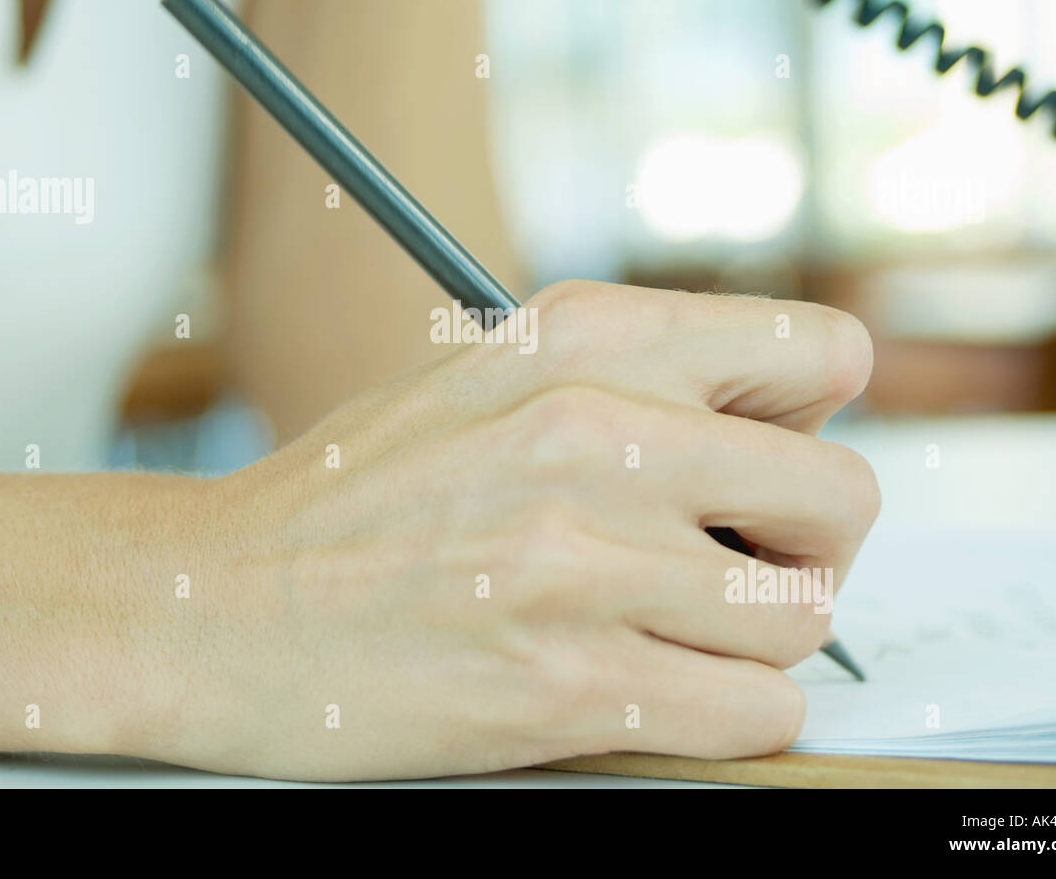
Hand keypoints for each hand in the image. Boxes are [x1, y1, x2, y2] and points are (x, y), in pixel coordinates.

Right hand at [146, 280, 878, 779]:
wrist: (213, 606)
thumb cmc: (354, 498)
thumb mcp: (492, 378)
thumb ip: (637, 382)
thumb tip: (786, 423)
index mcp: (586, 339)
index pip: (821, 351)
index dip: (812, 418)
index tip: (765, 465)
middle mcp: (597, 432)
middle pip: (842, 497)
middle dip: (808, 546)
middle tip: (738, 566)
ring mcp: (583, 562)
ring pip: (803, 621)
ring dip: (752, 642)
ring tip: (662, 632)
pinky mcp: (567, 683)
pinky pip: (756, 716)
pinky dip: (725, 715)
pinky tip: (647, 689)